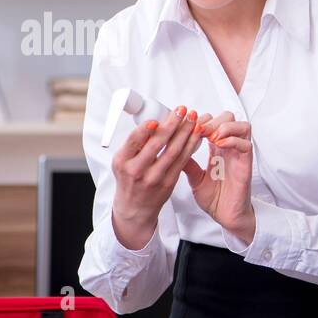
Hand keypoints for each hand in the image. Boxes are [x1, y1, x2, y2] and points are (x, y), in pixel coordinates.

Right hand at [111, 105, 212, 249]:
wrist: (135, 207)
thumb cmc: (129, 179)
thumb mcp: (123, 161)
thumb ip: (135, 144)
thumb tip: (154, 122)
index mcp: (122, 161)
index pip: (133, 142)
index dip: (144, 130)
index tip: (155, 120)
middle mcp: (137, 170)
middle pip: (157, 144)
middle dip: (172, 125)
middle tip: (182, 110)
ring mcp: (154, 178)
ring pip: (173, 152)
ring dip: (186, 132)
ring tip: (193, 119)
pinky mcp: (169, 182)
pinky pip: (182, 161)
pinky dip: (190, 146)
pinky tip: (195, 135)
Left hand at [182, 113, 255, 243]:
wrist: (225, 215)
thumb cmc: (214, 198)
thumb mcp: (194, 177)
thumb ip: (187, 162)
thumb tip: (171, 149)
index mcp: (217, 149)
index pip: (214, 122)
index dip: (202, 120)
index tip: (189, 127)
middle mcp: (229, 149)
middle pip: (229, 118)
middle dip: (213, 119)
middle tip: (200, 129)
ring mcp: (239, 155)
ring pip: (242, 126)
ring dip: (226, 126)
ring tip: (212, 135)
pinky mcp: (245, 164)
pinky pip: (246, 144)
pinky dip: (233, 140)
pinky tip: (220, 144)